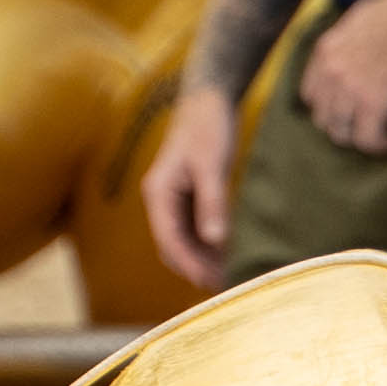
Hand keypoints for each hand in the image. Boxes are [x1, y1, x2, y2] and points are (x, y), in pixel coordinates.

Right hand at [139, 85, 245, 287]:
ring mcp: (172, 199)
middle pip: (172, 245)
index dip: (188, 263)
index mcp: (158, 192)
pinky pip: (193, 228)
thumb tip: (214, 240)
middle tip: (224, 286)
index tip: (209, 282)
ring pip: (182, 239)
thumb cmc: (208, 127)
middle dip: (194, 267)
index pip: (168, 239)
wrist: (208, 98)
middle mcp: (160, 199)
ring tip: (228, 275)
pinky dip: (208, 244)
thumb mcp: (212, 165)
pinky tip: (228, 253)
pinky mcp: (187, 195)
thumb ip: (212, 202)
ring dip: (201, 258)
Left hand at [297, 0, 386, 156]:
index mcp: (324, 52)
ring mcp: (351, 89)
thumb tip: (348, 62)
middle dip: (343, 124)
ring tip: (380, 134)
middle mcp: (331, 72)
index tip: (347, 109)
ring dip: (361, 137)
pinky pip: (368, 139)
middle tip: (365, 124)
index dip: (328, 106)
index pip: (310, 95)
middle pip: (323, 118)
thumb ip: (343, 47)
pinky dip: (380, 145)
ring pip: (342, 133)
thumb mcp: (354, 23)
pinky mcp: (375, 102)